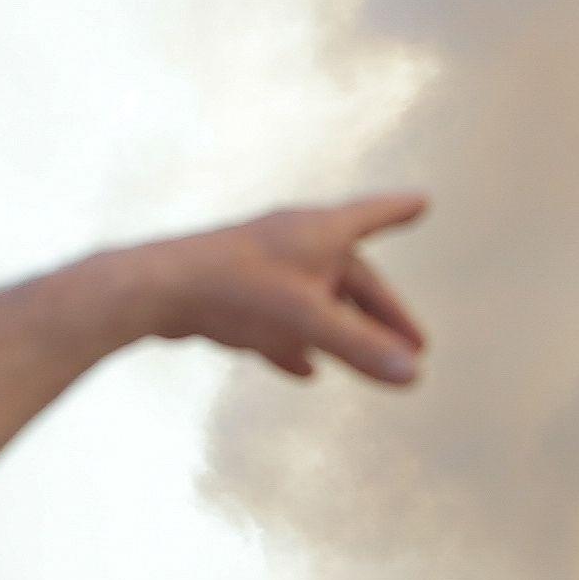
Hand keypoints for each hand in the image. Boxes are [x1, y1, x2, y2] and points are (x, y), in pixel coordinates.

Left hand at [109, 195, 429, 384]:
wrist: (156, 291)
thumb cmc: (236, 290)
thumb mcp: (307, 321)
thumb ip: (361, 349)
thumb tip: (413, 376)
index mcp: (320, 232)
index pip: (373, 215)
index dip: (399, 211)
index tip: (422, 202)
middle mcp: (295, 243)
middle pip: (352, 278)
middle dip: (384, 315)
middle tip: (414, 348)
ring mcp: (265, 268)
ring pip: (318, 301)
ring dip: (346, 331)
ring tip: (372, 361)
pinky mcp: (237, 295)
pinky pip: (280, 322)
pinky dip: (300, 344)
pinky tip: (306, 371)